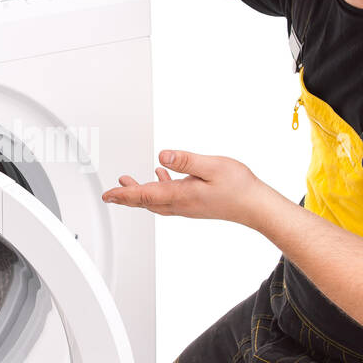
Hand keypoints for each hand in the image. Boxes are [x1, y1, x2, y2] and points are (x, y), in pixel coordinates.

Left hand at [100, 150, 264, 225]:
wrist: (255, 206)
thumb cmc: (238, 187)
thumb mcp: (212, 166)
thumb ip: (186, 161)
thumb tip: (163, 156)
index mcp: (180, 195)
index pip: (144, 195)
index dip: (123, 194)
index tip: (107, 195)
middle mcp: (180, 204)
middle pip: (145, 202)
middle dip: (125, 197)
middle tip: (109, 194)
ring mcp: (187, 206)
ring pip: (155, 201)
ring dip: (139, 193)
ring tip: (127, 183)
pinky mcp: (194, 204)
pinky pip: (169, 199)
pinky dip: (158, 189)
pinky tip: (161, 177)